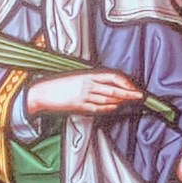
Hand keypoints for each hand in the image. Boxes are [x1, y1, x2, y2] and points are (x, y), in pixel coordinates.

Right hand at [18, 70, 149, 121]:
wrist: (41, 92)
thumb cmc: (58, 84)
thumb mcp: (76, 77)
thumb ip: (92, 80)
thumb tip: (108, 85)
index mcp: (87, 74)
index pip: (112, 76)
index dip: (125, 82)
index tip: (133, 86)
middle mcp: (87, 84)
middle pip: (113, 89)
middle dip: (129, 93)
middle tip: (140, 96)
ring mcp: (83, 96)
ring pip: (107, 98)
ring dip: (120, 100)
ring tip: (130, 102)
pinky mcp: (79, 106)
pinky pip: (97, 107)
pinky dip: (108, 107)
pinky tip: (115, 107)